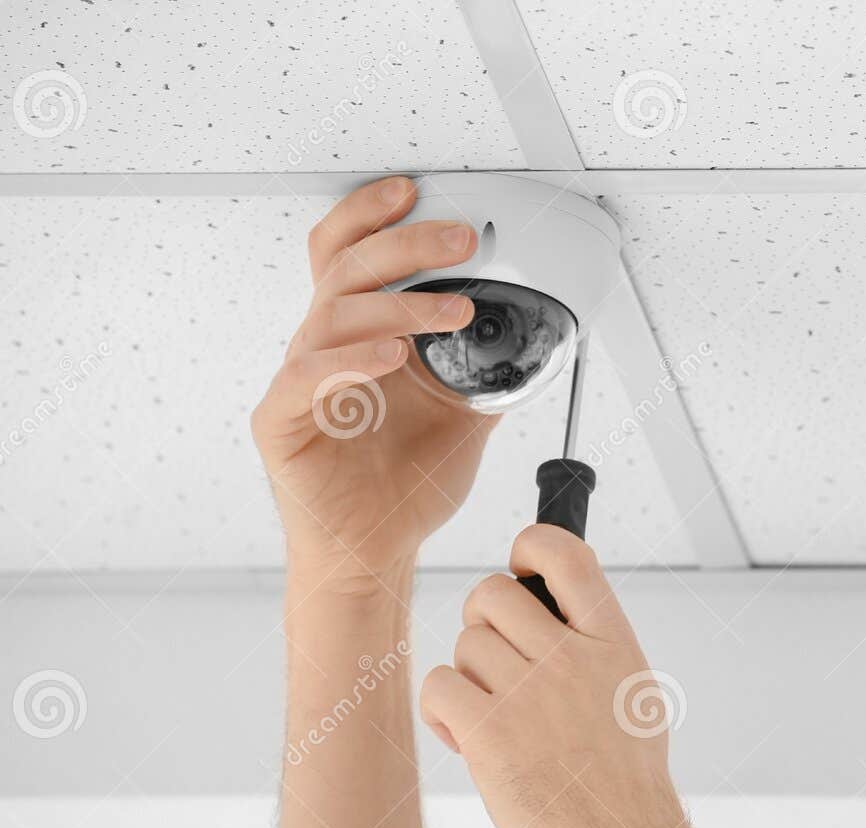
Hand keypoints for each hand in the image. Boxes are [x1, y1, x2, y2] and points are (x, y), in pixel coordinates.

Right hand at [252, 175, 495, 587]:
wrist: (375, 552)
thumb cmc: (405, 486)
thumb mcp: (464, 416)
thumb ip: (488, 373)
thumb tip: (538, 339)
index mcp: (355, 336)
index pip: (349, 254)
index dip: (373, 215)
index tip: (415, 191)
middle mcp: (321, 349)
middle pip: (347, 269)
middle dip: (406, 245)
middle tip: (461, 239)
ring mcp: (298, 384)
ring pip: (334, 315)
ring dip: (400, 303)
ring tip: (454, 309)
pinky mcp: (281, 424)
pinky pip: (307, 378)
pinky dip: (350, 360)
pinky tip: (391, 357)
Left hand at [420, 525, 692, 827]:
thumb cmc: (628, 791)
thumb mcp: (634, 699)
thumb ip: (598, 653)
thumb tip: (560, 619)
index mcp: (613, 644)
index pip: (566, 554)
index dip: (530, 547)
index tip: (522, 572)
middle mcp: (572, 657)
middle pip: (490, 594)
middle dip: (482, 627)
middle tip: (496, 668)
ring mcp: (531, 691)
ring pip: (464, 644)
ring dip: (466, 679)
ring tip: (490, 719)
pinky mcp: (490, 731)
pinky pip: (439, 686)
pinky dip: (442, 713)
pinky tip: (465, 740)